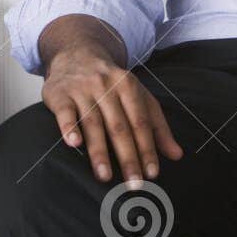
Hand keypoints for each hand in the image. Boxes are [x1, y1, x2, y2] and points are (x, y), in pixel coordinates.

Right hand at [42, 47, 182, 182]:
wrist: (76, 52)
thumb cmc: (111, 82)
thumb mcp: (138, 96)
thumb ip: (157, 126)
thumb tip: (177, 155)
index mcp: (129, 86)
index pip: (140, 122)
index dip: (147, 148)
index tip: (152, 174)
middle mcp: (106, 86)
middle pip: (119, 126)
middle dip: (127, 157)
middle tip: (134, 184)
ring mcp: (82, 89)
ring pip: (93, 123)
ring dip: (99, 151)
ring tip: (105, 177)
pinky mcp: (60, 94)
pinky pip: (65, 112)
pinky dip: (69, 127)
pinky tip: (73, 143)